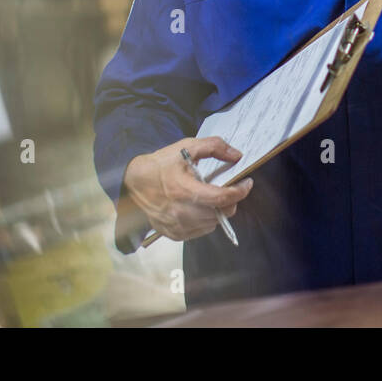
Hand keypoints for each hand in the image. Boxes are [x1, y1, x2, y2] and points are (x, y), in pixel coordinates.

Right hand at [121, 136, 254, 241]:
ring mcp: (177, 226)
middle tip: (229, 189)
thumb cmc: (161, 164)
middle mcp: (181, 212)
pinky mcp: (174, 234)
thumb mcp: (186, 147)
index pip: (221, 198)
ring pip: (213, 224)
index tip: (247, 183)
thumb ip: (214, 147)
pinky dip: (206, 220)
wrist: (134, 183)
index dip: (240, 191)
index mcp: (184, 190)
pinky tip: (200, 208)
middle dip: (231, 200)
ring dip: (219, 211)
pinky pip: (201, 231)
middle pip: (220, 213)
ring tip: (212, 197)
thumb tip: (237, 155)